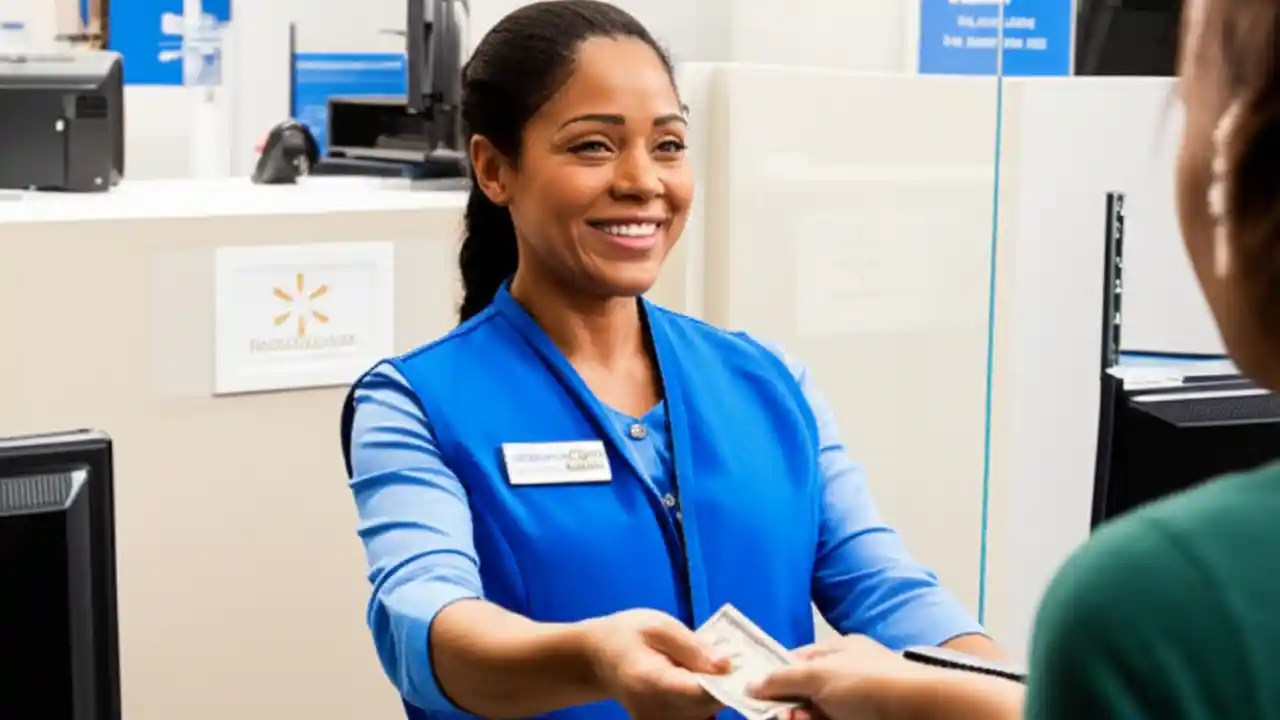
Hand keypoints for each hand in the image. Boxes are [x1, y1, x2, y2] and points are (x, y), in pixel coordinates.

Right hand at [580, 609, 731, 719]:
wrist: (598, 659)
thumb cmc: (628, 635)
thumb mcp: (659, 626)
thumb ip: (693, 646)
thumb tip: (727, 665)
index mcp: (652, 682)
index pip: (701, 694)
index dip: (725, 682)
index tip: (731, 664)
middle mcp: (655, 712)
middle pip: (707, 707)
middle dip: (720, 684)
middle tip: (711, 659)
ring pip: (705, 714)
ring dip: (710, 693)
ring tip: (693, 668)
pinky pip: (696, 717)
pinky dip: (700, 701)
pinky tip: (689, 682)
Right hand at [749, 635, 928, 719]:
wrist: (919, 711)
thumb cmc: (873, 683)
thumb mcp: (819, 675)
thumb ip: (782, 678)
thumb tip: (752, 684)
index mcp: (838, 651)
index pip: (796, 661)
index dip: (774, 677)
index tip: (755, 694)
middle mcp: (846, 675)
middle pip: (803, 693)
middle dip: (787, 706)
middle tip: (782, 716)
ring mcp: (855, 703)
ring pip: (814, 713)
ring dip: (800, 718)